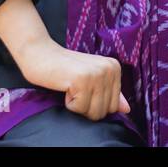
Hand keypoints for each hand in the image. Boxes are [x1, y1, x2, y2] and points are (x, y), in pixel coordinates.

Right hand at [16, 36, 132, 121]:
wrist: (40, 54)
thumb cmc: (64, 69)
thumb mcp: (91, 79)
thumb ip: (110, 93)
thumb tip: (127, 109)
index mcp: (115, 68)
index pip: (113, 106)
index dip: (94, 104)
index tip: (82, 89)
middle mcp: (110, 69)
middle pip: (104, 111)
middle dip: (85, 107)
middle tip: (75, 88)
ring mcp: (97, 73)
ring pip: (93, 112)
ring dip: (77, 106)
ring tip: (70, 87)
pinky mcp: (83, 79)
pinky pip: (79, 109)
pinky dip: (68, 104)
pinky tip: (65, 86)